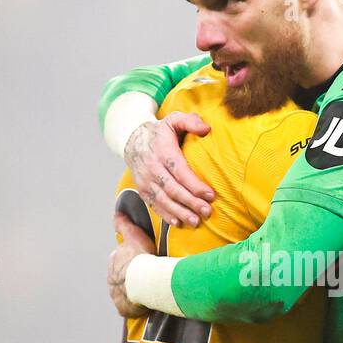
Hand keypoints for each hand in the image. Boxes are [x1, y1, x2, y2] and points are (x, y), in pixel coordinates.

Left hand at [108, 212, 156, 318]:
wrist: (143, 280)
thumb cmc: (140, 257)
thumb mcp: (133, 235)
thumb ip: (123, 225)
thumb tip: (116, 213)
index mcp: (113, 262)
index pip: (121, 260)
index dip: (131, 260)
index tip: (142, 261)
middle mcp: (111, 278)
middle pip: (122, 277)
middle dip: (130, 277)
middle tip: (147, 277)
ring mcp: (116, 294)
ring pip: (125, 292)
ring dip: (132, 292)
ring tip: (147, 291)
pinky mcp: (123, 307)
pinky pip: (128, 307)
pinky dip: (134, 307)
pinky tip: (143, 305)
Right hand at [125, 112, 214, 227]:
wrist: (132, 140)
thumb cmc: (159, 133)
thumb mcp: (173, 120)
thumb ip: (190, 121)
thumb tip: (206, 129)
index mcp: (162, 151)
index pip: (179, 171)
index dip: (194, 184)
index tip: (210, 195)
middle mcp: (152, 168)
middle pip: (172, 189)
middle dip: (190, 202)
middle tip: (207, 211)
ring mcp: (145, 181)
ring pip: (163, 200)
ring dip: (180, 212)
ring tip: (196, 221)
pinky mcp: (142, 190)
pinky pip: (154, 205)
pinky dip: (166, 215)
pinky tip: (179, 223)